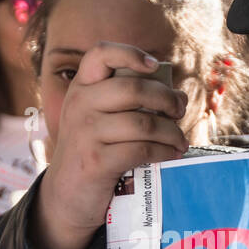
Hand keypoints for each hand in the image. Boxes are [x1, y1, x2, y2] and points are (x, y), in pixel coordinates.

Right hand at [31, 42, 188, 248]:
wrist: (66, 195)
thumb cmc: (92, 151)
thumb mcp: (96, 118)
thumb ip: (126, 102)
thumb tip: (177, 95)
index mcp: (81, 88)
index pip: (100, 54)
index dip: (131, 53)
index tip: (155, 66)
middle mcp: (80, 105)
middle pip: (134, 89)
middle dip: (166, 98)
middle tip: (180, 110)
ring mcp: (86, 133)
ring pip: (144, 123)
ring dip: (171, 132)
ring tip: (181, 140)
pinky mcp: (97, 161)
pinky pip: (141, 149)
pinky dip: (164, 151)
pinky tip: (172, 154)